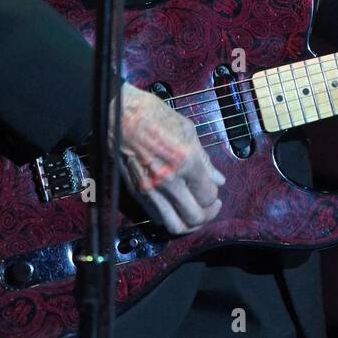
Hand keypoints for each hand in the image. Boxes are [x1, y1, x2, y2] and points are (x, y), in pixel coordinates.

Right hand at [110, 84, 225, 235]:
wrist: (119, 112)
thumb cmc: (154, 114)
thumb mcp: (187, 130)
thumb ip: (204, 159)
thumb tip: (217, 179)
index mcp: (186, 160)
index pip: (208, 195)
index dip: (215, 196)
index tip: (215, 191)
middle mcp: (168, 179)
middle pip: (194, 217)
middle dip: (207, 215)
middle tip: (210, 206)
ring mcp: (150, 188)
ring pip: (174, 225)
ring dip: (188, 223)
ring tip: (193, 211)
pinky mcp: (136, 191)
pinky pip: (156, 217)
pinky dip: (169, 217)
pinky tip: (174, 205)